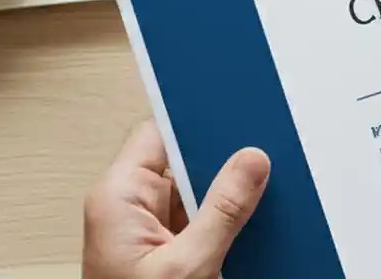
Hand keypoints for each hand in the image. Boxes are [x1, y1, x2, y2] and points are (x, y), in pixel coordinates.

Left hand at [83, 120, 270, 278]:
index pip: (156, 133)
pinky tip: (250, 229)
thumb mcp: (188, 267)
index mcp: (118, 198)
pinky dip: (225, 225)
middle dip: (221, 165)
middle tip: (261, 165)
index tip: (236, 117)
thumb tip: (251, 161)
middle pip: (181, 163)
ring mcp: (146, 232)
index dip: (195, 122)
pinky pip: (198, 222)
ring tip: (261, 202)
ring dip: (227, 199)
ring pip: (195, 194)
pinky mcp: (163, 254)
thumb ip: (223, 211)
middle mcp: (128, 209)